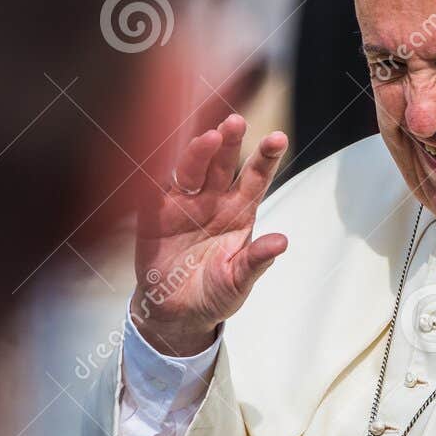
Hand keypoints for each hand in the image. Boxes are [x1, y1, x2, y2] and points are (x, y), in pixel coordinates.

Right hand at [132, 114, 288, 355]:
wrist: (175, 313)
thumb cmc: (213, 292)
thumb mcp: (238, 281)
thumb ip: (256, 261)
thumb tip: (282, 242)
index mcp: (239, 210)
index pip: (256, 177)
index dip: (266, 157)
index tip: (278, 138)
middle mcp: (212, 200)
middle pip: (223, 164)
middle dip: (230, 142)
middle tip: (236, 122)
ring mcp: (182, 204)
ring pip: (190, 171)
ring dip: (198, 154)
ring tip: (210, 138)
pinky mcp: (153, 215)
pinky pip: (153, 190)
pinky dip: (156, 173)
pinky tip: (162, 155)